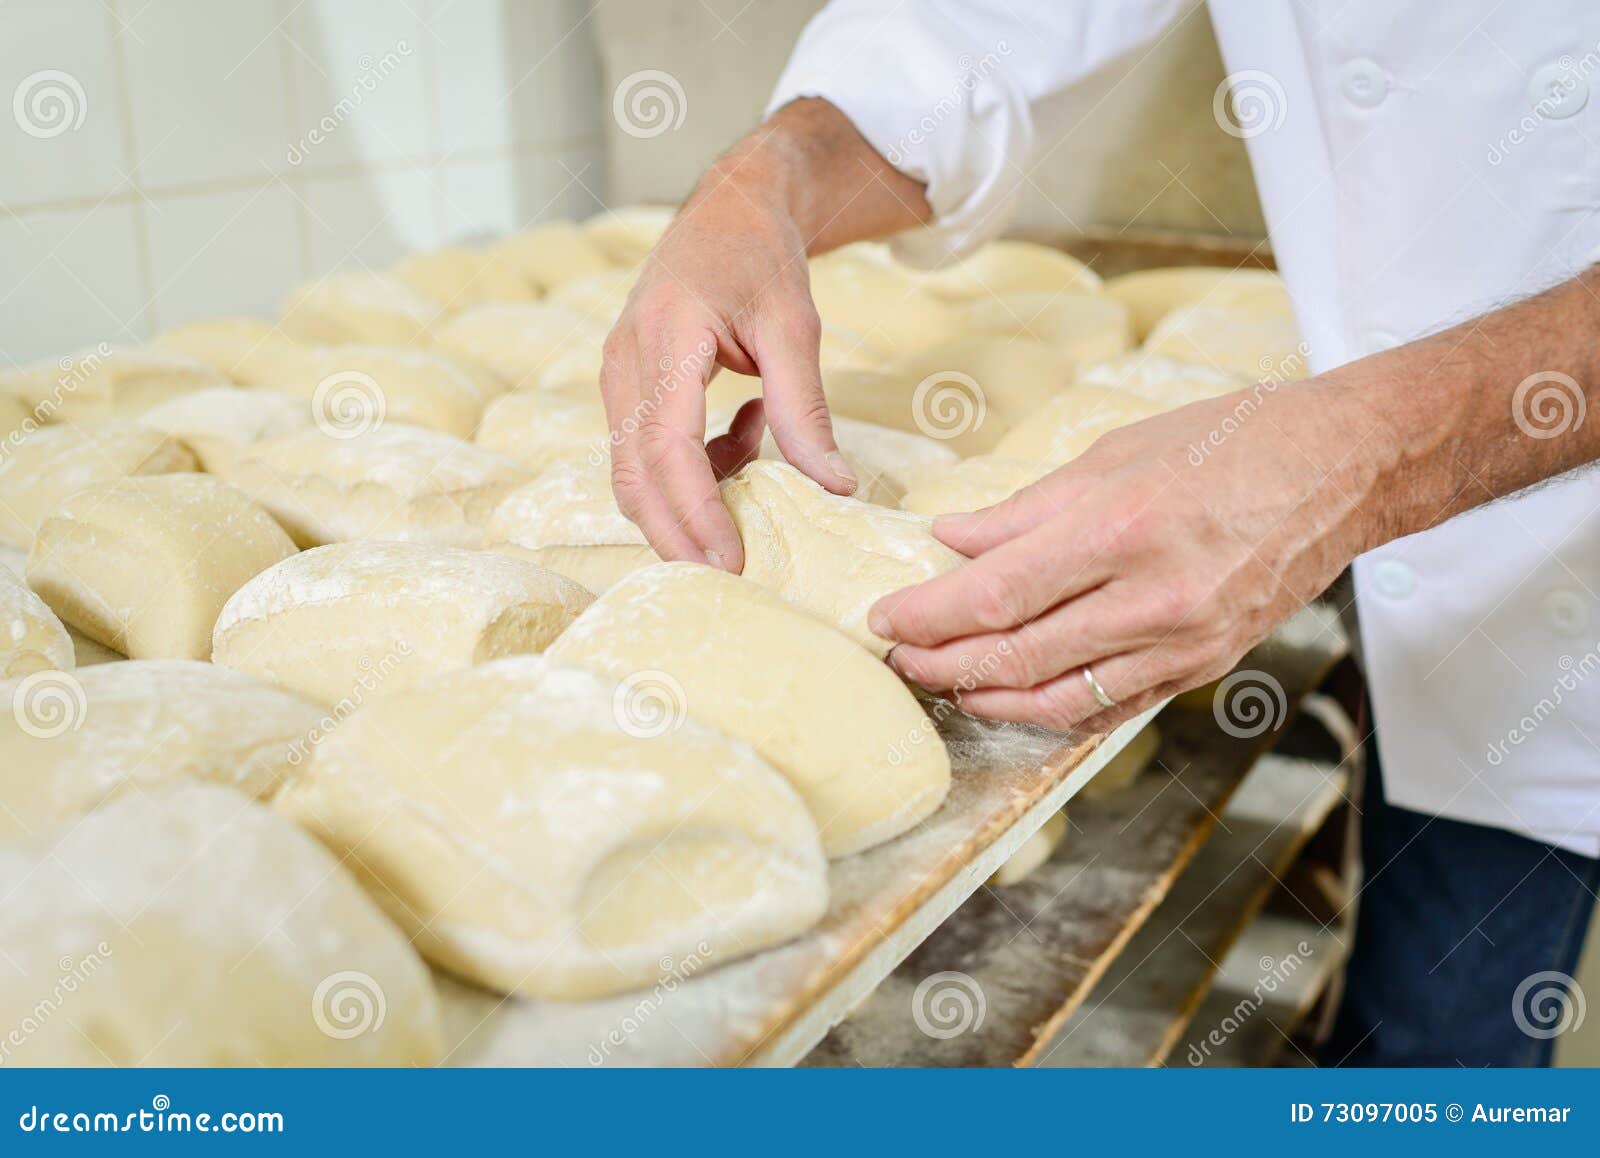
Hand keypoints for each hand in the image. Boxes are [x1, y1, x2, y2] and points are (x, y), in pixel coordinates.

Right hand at [599, 179, 849, 571]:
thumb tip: (834, 485)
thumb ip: (805, 408)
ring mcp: (618, 374)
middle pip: (635, 474)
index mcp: (665, 336)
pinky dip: (695, 469)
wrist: (727, 210)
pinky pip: (647, 452)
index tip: (729, 560)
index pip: (667, 446)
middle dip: (677, 534)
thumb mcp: (795, 326)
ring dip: (688, 502)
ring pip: (634, 471)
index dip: (695, 510)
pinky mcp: (628, 386)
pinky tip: (746, 435)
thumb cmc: (759, 257)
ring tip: (753, 492)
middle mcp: (625, 360)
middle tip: (729, 579)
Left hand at [870, 380, 1385, 732]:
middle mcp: (1152, 598)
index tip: (883, 615)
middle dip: (940, 663)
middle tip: (895, 656)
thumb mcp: (1114, 453)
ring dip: (986, 698)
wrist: (1343, 469)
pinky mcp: (1203, 667)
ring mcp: (1182, 643)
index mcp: (1121, 529)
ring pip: (1058, 699)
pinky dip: (1051, 712)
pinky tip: (1012, 700)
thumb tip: (950, 539)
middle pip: (1016, 656)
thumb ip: (1024, 509)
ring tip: (941, 682)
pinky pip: (1110, 708)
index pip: (996, 595)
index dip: (928, 615)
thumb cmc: (1229, 442)